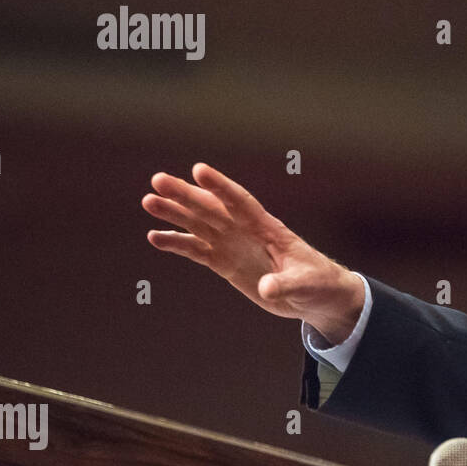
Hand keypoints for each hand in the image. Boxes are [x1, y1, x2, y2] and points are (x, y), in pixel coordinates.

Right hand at [142, 163, 364, 344]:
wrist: (316, 296)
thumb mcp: (307, 284)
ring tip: (149, 201)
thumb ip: (286, 284)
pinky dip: (177, 243)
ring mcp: (234, 245)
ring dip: (174, 213)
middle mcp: (246, 231)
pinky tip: (155, 236)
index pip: (241, 202)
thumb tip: (267, 288)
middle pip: (212, 208)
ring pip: (199, 224)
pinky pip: (197, 250)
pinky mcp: (226, 263)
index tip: (198, 170)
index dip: (221, 186)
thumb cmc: (318, 283)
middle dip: (186, 194)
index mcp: (269, 228)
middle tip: (157, 180)